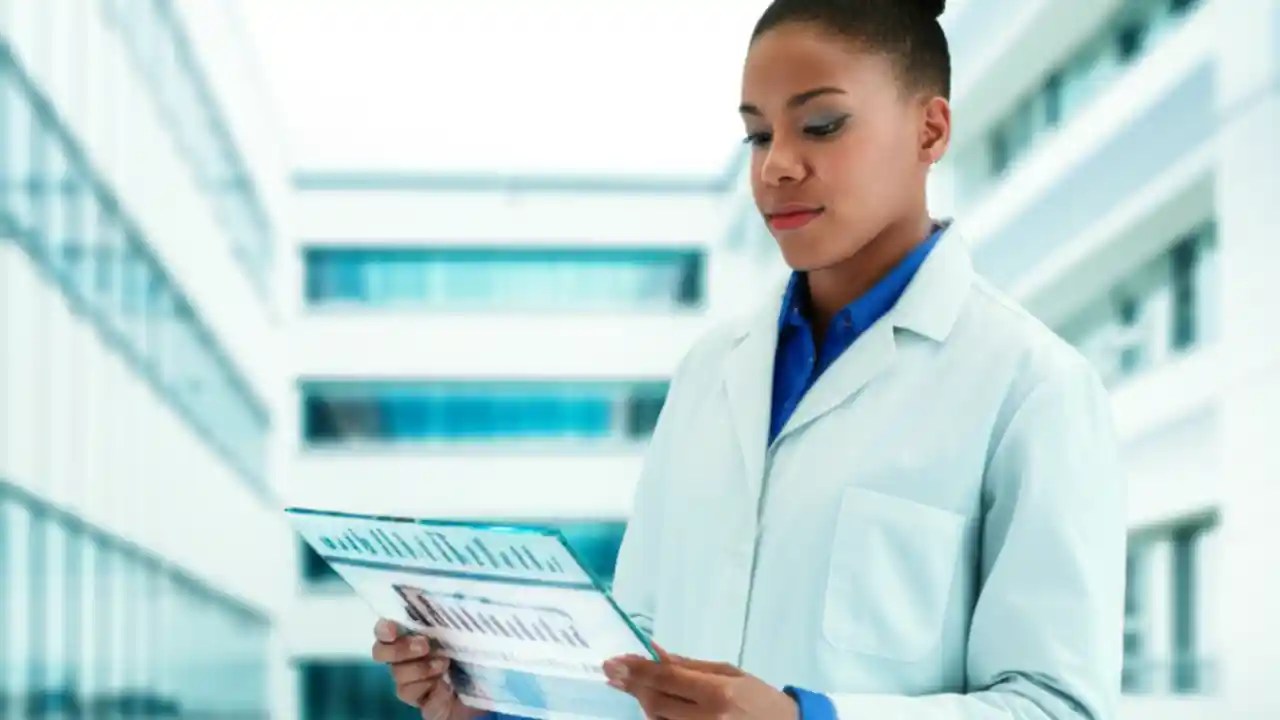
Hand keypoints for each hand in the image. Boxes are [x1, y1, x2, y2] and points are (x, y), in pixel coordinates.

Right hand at [372, 619, 483, 719]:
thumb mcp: (463, 634)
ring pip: (399, 678)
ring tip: (445, 664)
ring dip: (421, 669)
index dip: (383, 629)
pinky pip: (415, 698)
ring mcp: (410, 684)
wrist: (485, 689)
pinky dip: (432, 691)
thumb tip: (458, 597)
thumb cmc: (470, 654)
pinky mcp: (423, 704)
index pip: (385, 632)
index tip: (392, 629)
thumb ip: (451, 620)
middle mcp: (404, 661)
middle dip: (400, 649)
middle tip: (425, 645)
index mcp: (410, 638)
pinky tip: (446, 687)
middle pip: (381, 653)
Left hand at [602, 645, 798, 719]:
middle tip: (612, 672)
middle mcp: (708, 719)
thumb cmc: (759, 697)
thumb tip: (654, 652)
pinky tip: (653, 705)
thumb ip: (689, 666)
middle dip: (632, 686)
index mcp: (718, 693)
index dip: (636, 670)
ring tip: (639, 687)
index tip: (613, 662)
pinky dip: (657, 718)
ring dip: (643, 702)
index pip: (667, 678)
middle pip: (655, 704)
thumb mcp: (729, 672)